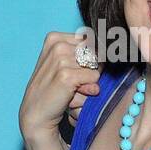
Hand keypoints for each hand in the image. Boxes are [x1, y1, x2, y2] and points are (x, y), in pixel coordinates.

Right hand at [19, 31, 100, 149]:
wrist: (37, 111)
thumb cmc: (55, 87)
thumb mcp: (65, 64)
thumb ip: (85, 53)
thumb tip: (113, 50)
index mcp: (55, 38)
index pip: (92, 40)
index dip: (93, 58)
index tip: (78, 69)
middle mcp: (58, 44)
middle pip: (97, 54)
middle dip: (92, 70)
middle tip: (73, 81)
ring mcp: (61, 59)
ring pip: (97, 68)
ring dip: (90, 82)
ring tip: (72, 88)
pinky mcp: (66, 75)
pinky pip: (94, 79)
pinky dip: (89, 89)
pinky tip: (73, 94)